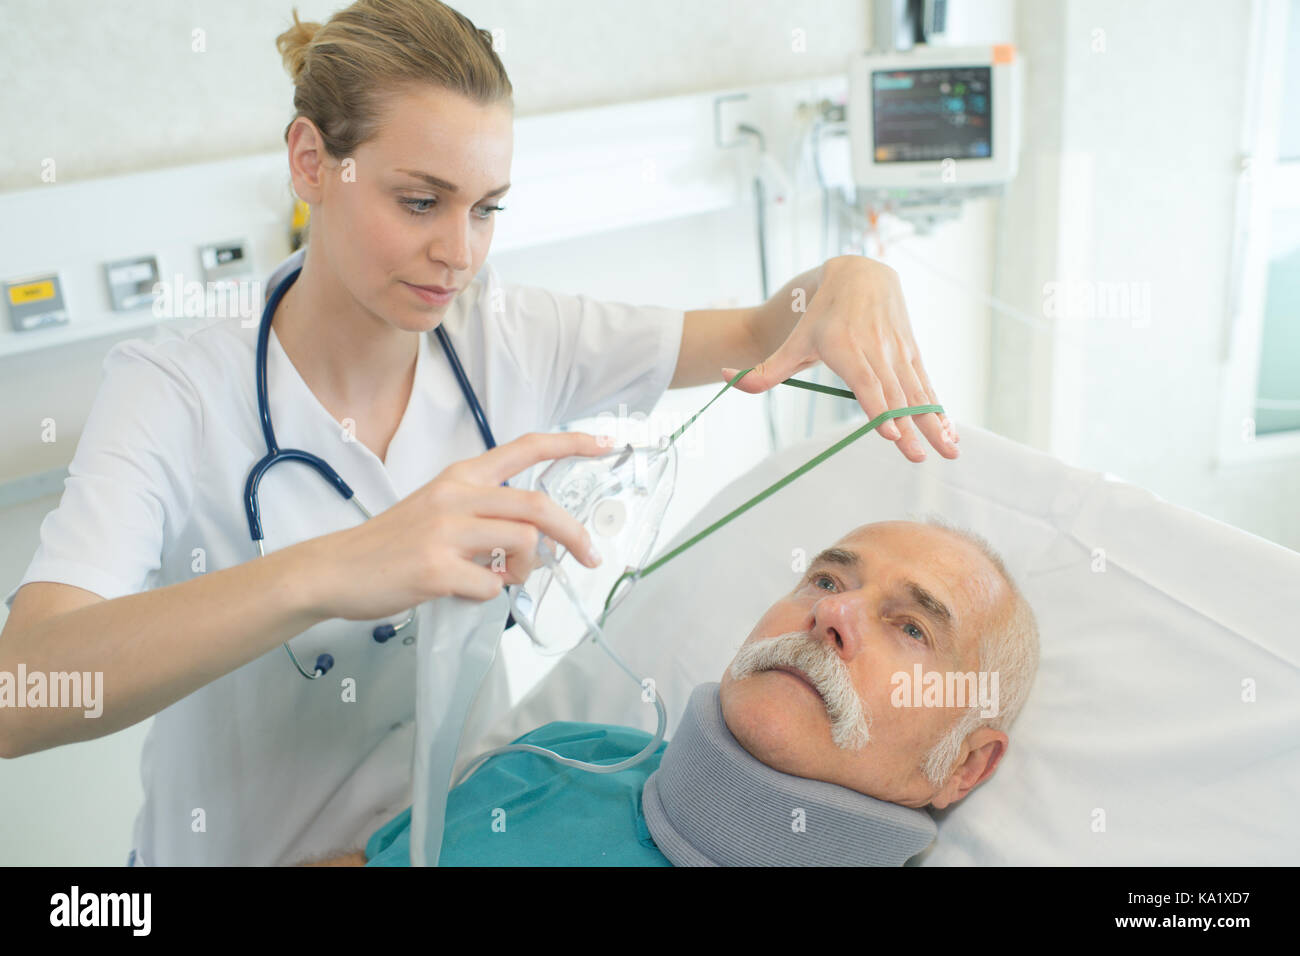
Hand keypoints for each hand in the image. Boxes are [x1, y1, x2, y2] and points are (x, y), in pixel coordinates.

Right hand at [308, 431, 608, 620]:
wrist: (334, 569)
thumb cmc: (392, 544)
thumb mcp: (439, 510)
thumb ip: (486, 516)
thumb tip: (532, 542)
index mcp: (461, 476)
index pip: (525, 448)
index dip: (570, 444)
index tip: (605, 443)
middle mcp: (456, 496)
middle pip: (538, 507)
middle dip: (574, 534)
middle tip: (590, 556)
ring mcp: (446, 532)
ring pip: (523, 544)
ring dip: (523, 570)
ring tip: (497, 576)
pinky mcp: (437, 569)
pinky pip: (492, 586)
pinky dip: (487, 595)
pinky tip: (460, 591)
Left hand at [723, 256, 958, 462]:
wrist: (861, 274)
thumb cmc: (820, 315)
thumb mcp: (793, 342)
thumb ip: (764, 369)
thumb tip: (727, 378)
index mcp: (846, 348)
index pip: (866, 382)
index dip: (879, 407)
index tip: (891, 434)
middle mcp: (876, 349)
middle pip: (894, 395)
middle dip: (909, 427)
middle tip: (918, 456)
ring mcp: (898, 352)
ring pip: (917, 392)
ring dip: (934, 423)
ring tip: (949, 451)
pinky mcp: (912, 353)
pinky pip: (926, 384)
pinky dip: (940, 408)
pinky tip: (950, 433)